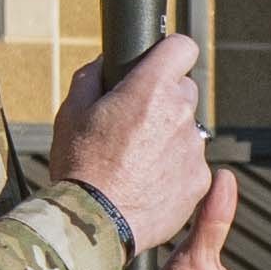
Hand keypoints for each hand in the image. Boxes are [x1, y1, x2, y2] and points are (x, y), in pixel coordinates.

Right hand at [48, 33, 211, 260]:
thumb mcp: (71, 112)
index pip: (183, 47)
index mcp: (151, 88)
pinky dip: (175, 169)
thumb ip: (91, 77)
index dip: (170, 53)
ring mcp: (194, 148)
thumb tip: (104, 64)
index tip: (160, 64)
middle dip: (164, 99)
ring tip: (136, 160)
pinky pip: (191, 164)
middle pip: (184, 91)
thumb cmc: (80, 165)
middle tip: (134, 122)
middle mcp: (180, 113)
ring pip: (187, 130)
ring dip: (169, 136)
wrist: (95, 222)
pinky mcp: (199, 180)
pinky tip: (147, 182)